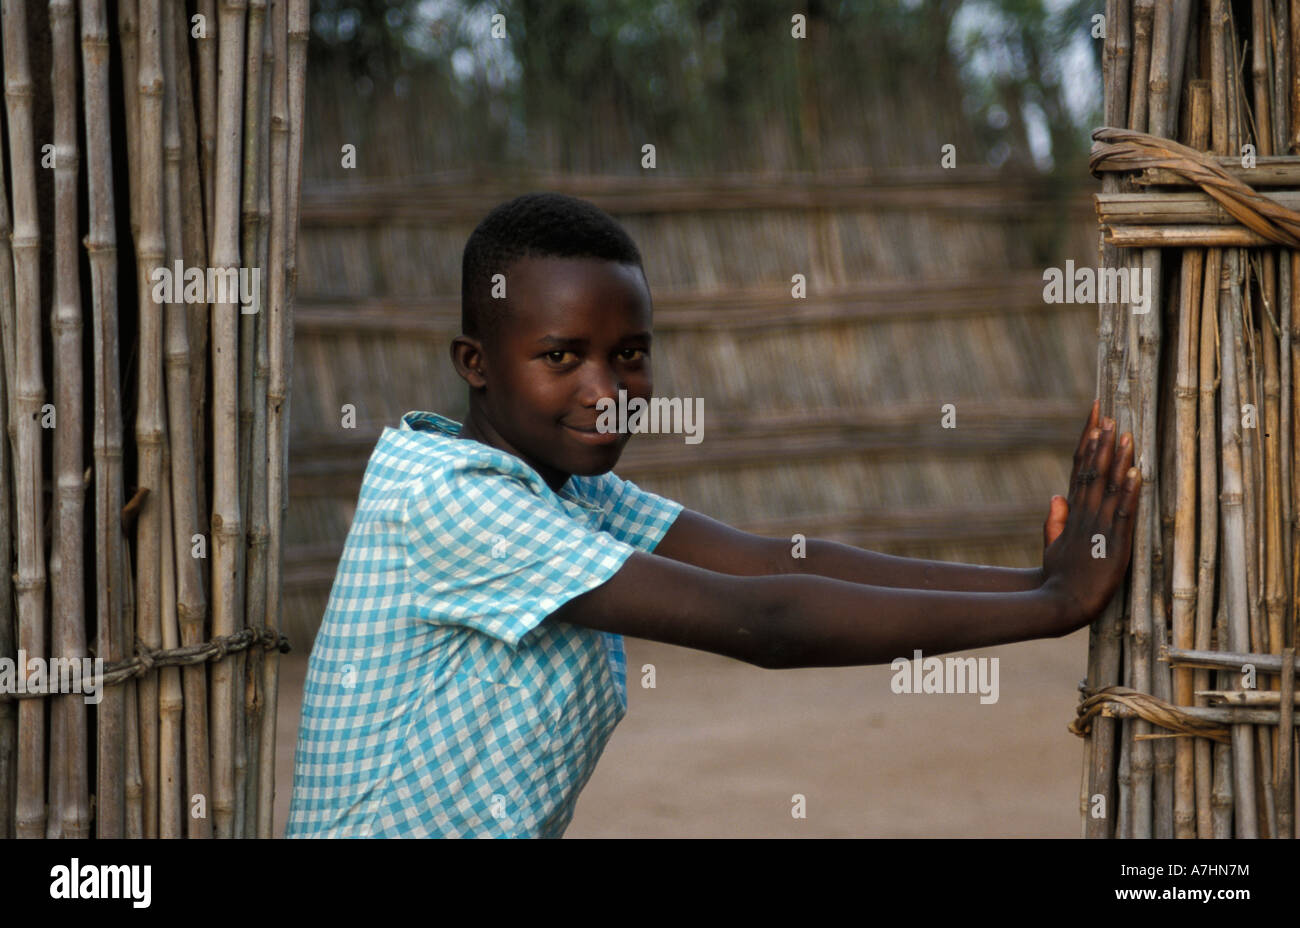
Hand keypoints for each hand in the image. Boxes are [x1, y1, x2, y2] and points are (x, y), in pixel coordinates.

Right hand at [1040, 409, 1141, 631]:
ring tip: (1123, 434)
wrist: (1060, 603)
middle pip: (1091, 471)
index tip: (1093, 418)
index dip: (1087, 443)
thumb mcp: (1052, 547)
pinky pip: (1122, 514)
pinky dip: (1128, 493)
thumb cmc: (1058, 578)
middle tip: (1108, 415)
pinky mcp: (1114, 544)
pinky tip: (1135, 473)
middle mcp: (1084, 514)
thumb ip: (1054, 520)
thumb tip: (1056, 495)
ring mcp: (1098, 528)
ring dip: (1115, 460)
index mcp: (1072, 513)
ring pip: (1107, 487)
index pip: (1078, 469)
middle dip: (1100, 442)